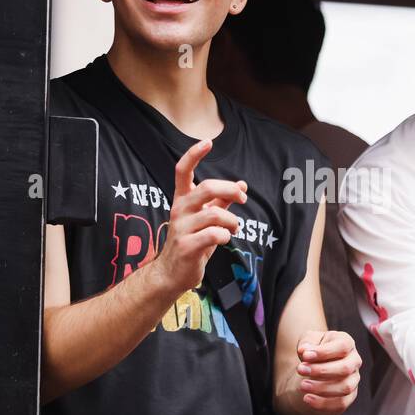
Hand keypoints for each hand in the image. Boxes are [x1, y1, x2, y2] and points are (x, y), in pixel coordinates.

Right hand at [153, 139, 247, 292]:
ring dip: (232, 220)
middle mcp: (179, 209)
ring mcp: (181, 228)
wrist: (171, 273)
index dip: (194, 154)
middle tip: (242, 199)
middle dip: (231, 190)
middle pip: (207, 187)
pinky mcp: (187, 246)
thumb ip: (222, 201)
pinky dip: (226, 236)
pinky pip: (215, 234)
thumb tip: (242, 185)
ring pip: (215, 214)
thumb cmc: (192, 241)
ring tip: (233, 228)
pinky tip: (224, 240)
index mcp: (182, 199)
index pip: (182, 170)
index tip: (207, 141)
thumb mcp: (206, 218)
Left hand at [296, 330, 361, 412]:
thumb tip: (304, 350)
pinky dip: (323, 403)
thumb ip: (307, 343)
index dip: (324, 352)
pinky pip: (341, 403)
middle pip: (345, 368)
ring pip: (345, 387)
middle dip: (321, 371)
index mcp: (347, 343)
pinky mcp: (349, 396)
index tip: (305, 355)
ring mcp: (354, 379)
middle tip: (300, 370)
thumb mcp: (309, 340)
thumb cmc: (315, 350)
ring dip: (322, 388)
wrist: (316, 366)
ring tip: (302, 386)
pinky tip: (307, 398)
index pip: (342, 347)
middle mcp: (354, 361)